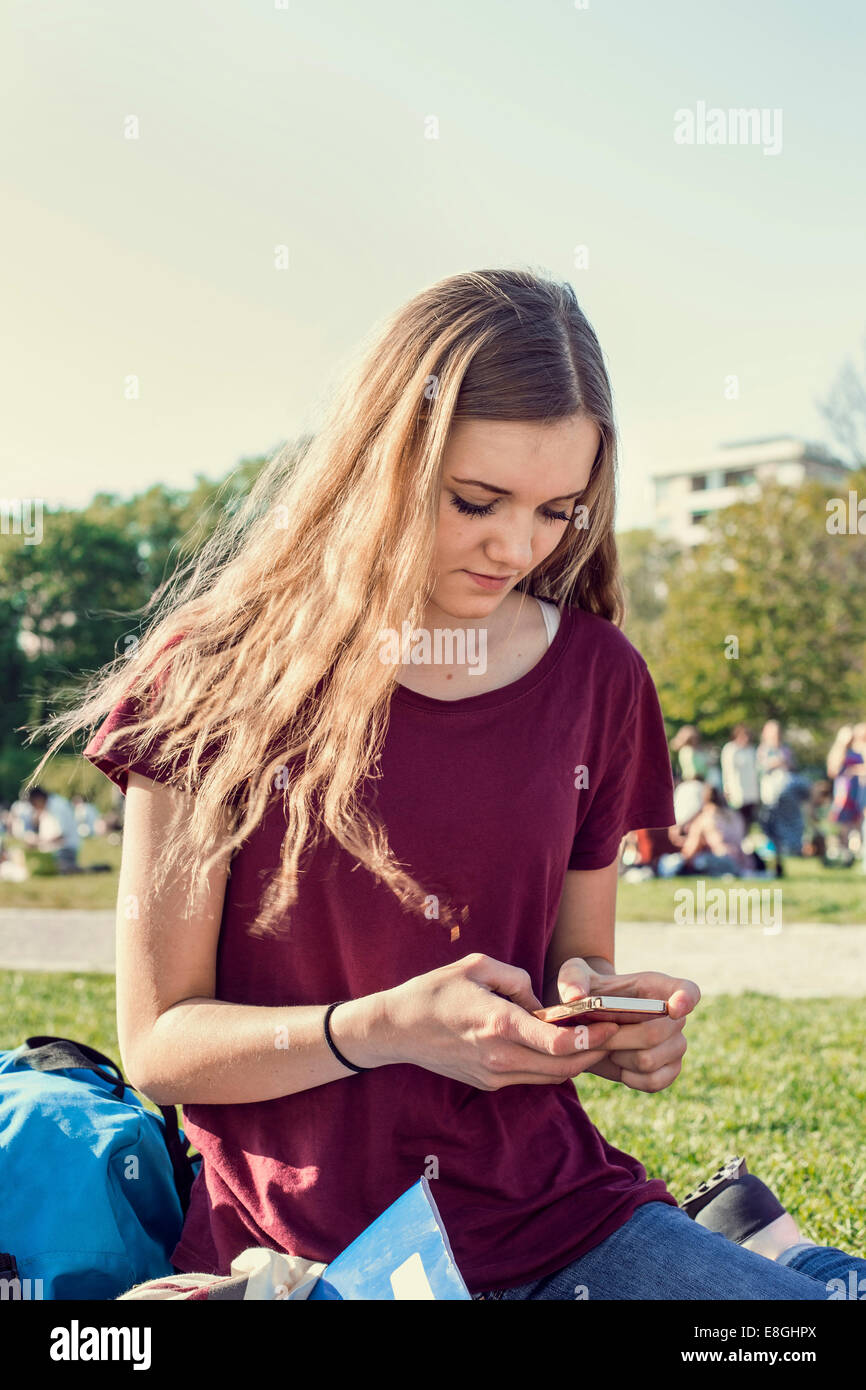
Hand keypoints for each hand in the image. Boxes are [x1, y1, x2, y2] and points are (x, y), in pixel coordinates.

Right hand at [380, 953, 619, 1090]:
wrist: (398, 1029)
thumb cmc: (436, 990)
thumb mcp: (477, 966)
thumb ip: (517, 979)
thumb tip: (542, 1001)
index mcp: (500, 1025)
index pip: (559, 1043)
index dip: (592, 1036)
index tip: (611, 1023)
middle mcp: (501, 1057)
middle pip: (564, 1066)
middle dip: (595, 1052)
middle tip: (617, 1033)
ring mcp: (495, 1075)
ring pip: (552, 1077)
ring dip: (577, 1062)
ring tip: (596, 1040)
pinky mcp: (489, 1083)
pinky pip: (532, 1077)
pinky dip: (553, 1065)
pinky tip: (562, 1046)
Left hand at [556, 958, 699, 1092]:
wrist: (590, 1023)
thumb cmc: (588, 993)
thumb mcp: (574, 976)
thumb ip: (572, 979)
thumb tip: (575, 997)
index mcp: (658, 987)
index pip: (688, 990)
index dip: (687, 999)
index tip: (674, 1008)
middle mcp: (674, 1017)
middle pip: (657, 1033)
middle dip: (620, 1039)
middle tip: (597, 1037)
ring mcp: (676, 1045)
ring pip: (651, 1060)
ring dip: (620, 1058)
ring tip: (607, 1048)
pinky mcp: (670, 1070)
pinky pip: (655, 1082)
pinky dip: (631, 1078)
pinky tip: (619, 1066)